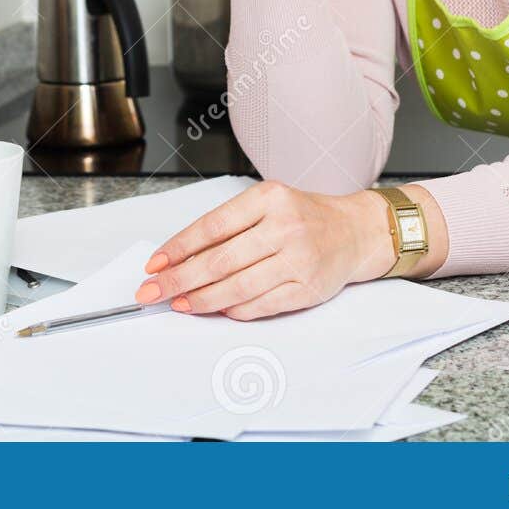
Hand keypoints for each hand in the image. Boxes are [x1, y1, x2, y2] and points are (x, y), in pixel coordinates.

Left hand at [133, 181, 396, 320]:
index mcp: (269, 198)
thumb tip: (180, 257)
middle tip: (153, 292)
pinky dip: (235, 310)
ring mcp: (299, 260)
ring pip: (238, 287)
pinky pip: (262, 305)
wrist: (356, 231)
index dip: (179, 248)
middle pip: (220, 261)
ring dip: (202, 300)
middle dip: (179, 280)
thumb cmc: (304, 216)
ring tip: (180, 303)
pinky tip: (217, 310)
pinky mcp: (308, 289)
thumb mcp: (267, 204)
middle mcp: (285, 227)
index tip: (155, 264)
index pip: (212, 226)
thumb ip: (229, 227)